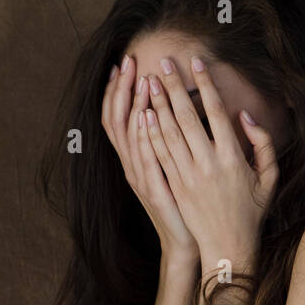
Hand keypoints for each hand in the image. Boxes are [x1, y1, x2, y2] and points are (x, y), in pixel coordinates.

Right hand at [101, 56, 198, 260]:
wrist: (186, 243)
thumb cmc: (186, 206)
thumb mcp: (172, 172)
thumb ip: (170, 143)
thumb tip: (166, 112)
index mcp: (137, 159)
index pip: (119, 117)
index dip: (119, 91)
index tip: (123, 64)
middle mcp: (133, 165)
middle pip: (118, 120)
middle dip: (123, 89)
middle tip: (128, 61)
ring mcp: (141, 178)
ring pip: (130, 136)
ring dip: (134, 105)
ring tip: (141, 79)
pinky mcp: (155, 190)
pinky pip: (145, 159)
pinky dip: (142, 137)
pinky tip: (145, 116)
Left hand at [141, 55, 278, 271]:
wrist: (228, 246)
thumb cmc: (252, 212)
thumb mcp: (270, 178)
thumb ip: (263, 144)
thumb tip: (246, 116)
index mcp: (233, 159)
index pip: (216, 112)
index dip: (205, 84)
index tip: (197, 62)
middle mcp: (208, 164)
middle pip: (186, 116)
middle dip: (174, 86)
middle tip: (163, 63)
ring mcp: (188, 176)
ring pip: (168, 132)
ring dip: (157, 104)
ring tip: (150, 82)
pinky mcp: (174, 186)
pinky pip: (159, 154)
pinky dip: (150, 132)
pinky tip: (144, 114)